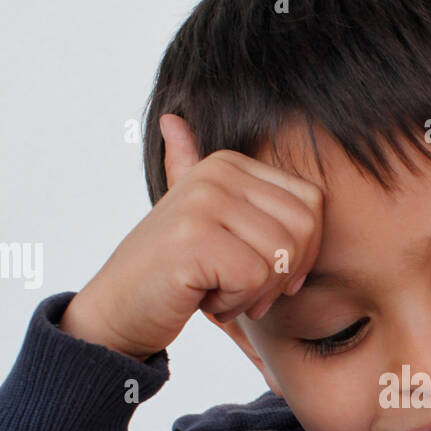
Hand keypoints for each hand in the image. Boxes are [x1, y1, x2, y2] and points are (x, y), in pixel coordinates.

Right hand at [59, 114, 322, 359]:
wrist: (118, 310)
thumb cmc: (174, 274)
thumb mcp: (205, 226)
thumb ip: (218, 186)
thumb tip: (174, 120)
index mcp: (226, 164)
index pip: (311, 203)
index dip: (304, 252)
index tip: (269, 278)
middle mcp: (215, 173)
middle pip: (303, 228)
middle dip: (283, 276)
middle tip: (245, 294)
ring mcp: (203, 202)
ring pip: (281, 256)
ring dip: (255, 293)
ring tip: (218, 293)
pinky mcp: (194, 238)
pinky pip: (253, 278)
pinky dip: (234, 304)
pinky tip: (202, 300)